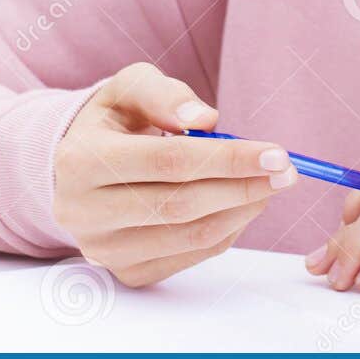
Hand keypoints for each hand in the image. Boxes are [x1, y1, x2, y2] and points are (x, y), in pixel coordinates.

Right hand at [51, 62, 296, 286]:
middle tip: (286, 172)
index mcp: (82, 160)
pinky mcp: (124, 271)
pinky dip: (226, 232)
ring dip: (242, 211)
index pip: (168, 161)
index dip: (228, 158)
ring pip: (189, 236)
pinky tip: (242, 206)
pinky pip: (189, 257)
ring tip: (269, 186)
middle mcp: (84, 211)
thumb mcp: (130, 87)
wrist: (73, 167)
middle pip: (180, 204)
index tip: (276, 153)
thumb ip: (165, 95)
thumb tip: (207, 119)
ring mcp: (102, 248)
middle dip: (244, 187)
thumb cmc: (113, 121)